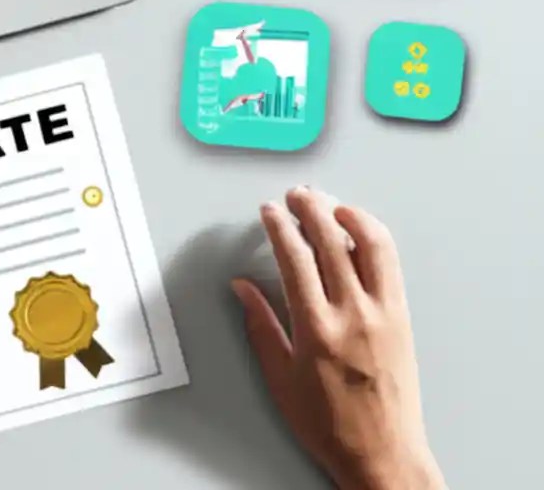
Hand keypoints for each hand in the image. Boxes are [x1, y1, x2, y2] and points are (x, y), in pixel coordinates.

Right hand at [233, 187, 443, 489]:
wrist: (382, 452)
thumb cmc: (329, 423)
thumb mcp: (280, 377)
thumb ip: (261, 325)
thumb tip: (243, 288)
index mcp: (317, 329)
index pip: (295, 259)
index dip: (280, 227)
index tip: (269, 211)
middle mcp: (354, 315)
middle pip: (332, 241)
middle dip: (310, 209)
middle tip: (296, 195)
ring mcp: (384, 313)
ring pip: (370, 244)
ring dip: (349, 215)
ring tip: (331, 204)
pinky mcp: (403, 317)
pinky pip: (391, 265)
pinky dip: (375, 238)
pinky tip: (361, 231)